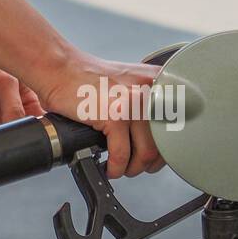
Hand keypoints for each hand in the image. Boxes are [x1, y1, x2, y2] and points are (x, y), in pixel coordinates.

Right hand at [35, 49, 165, 179]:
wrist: (60, 69)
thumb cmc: (89, 78)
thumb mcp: (130, 83)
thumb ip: (147, 102)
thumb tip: (158, 136)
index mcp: (158, 81)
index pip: (177, 124)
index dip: (166, 147)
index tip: (156, 156)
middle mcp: (150, 90)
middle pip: (164, 143)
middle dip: (148, 163)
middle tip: (135, 165)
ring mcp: (133, 104)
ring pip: (145, 154)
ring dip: (132, 169)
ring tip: (121, 168)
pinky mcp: (114, 116)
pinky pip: (121, 156)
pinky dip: (115, 168)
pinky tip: (109, 166)